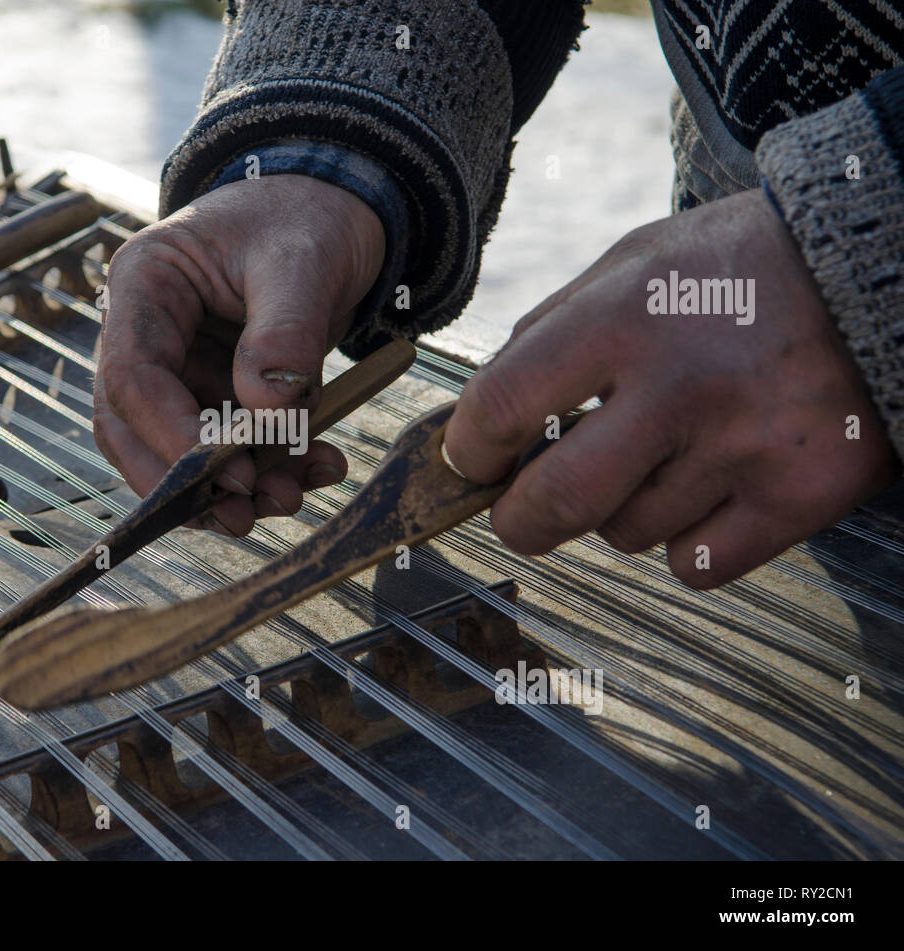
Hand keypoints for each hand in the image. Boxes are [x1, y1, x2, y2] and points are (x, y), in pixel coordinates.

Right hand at [95, 174, 385, 534]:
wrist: (335, 212)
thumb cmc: (307, 218)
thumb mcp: (302, 262)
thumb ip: (284, 333)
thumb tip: (266, 412)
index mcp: (146, 284)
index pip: (131, 377)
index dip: (170, 436)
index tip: (228, 473)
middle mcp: (147, 332)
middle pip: (133, 428)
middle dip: (186, 481)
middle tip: (245, 513)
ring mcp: (179, 367)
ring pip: (177, 450)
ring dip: (230, 488)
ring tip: (291, 497)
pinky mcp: (215, 393)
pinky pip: (226, 447)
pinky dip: (267, 470)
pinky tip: (317, 469)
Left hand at [445, 189, 898, 587]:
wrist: (881, 270)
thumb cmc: (739, 268)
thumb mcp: (635, 263)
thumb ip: (553, 330)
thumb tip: (482, 414)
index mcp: (625, 315)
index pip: (501, 405)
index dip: (468, 450)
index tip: (471, 462)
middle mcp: (681, 386)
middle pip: (556, 502)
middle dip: (520, 520)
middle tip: (522, 512)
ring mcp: (744, 447)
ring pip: (628, 534)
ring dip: (623, 510)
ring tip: (664, 456)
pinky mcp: (800, 496)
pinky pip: (695, 564)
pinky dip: (686, 541)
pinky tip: (709, 490)